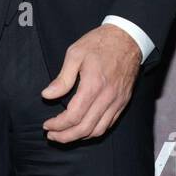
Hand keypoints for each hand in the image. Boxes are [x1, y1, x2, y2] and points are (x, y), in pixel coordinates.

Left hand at [41, 24, 140, 142]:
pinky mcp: (123, 102)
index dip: (58, 125)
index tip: (47, 125)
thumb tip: (47, 95)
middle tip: (52, 135)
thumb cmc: (100, 43)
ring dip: (80, 137)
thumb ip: (62, 78)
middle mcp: (107, 97)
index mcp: (93, 85)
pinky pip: (109, 124)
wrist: (127, 38)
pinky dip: (95, 131)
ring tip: (65, 135)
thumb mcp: (75, 53)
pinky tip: (84, 128)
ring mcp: (117, 101)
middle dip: (65, 136)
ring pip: (98, 130)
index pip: (73, 116)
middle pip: (85, 128)